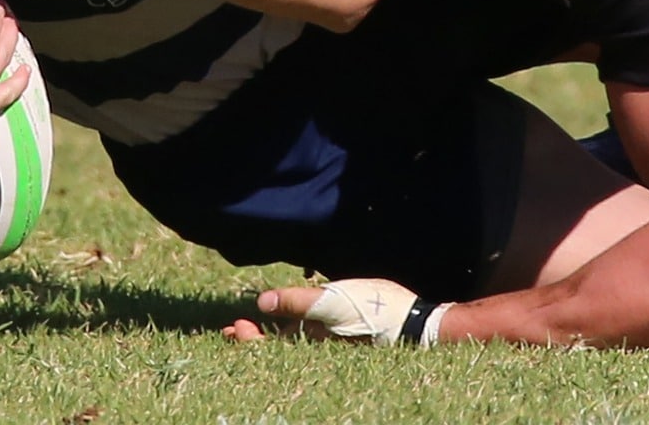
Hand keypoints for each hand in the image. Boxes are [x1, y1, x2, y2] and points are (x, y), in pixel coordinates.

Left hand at [222, 280, 450, 346]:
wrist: (415, 323)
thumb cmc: (374, 311)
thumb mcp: (333, 301)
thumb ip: (298, 301)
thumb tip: (263, 301)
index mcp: (311, 341)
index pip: (270, 347)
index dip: (249, 340)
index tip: (233, 329)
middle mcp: (317, 345)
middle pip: (278, 346)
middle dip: (255, 338)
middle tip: (233, 330)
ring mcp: (330, 340)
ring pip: (292, 340)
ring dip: (271, 333)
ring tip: (252, 326)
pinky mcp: (343, 332)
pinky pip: (310, 333)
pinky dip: (294, 326)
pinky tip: (290, 318)